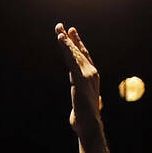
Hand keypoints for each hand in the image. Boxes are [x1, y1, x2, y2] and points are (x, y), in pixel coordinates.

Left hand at [55, 23, 102, 137]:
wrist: (89, 125)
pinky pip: (71, 59)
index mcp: (92, 77)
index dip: (78, 44)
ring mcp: (87, 75)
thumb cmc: (85, 119)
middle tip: (61, 26)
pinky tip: (62, 39)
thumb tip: (91, 100)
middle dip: (70, 38)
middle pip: (79, 52)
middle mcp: (92, 73)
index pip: (84, 57)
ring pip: (74, 54)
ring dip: (66, 41)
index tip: (71, 34)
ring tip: (59, 30)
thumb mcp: (84, 103)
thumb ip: (85, 96)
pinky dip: (66, 48)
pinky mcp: (80, 78)